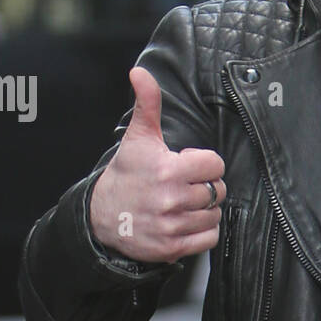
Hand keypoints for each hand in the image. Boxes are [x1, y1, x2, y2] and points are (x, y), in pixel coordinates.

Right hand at [89, 66, 225, 262]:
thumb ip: (147, 103)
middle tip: (185, 186)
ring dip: (205, 210)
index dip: (204, 163)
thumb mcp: (138, 137)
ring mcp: (172, 226)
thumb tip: (140, 72)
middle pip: (218, 190)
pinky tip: (186, 221)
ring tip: (184, 204)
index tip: (186, 165)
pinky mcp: (173, 248)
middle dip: (205, 186)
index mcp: (167, 170)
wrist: (102, 217)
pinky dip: (204, 232)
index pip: (215, 165)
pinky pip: (210, 238)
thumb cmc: (126, 175)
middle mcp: (171, 199)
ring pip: (215, 214)